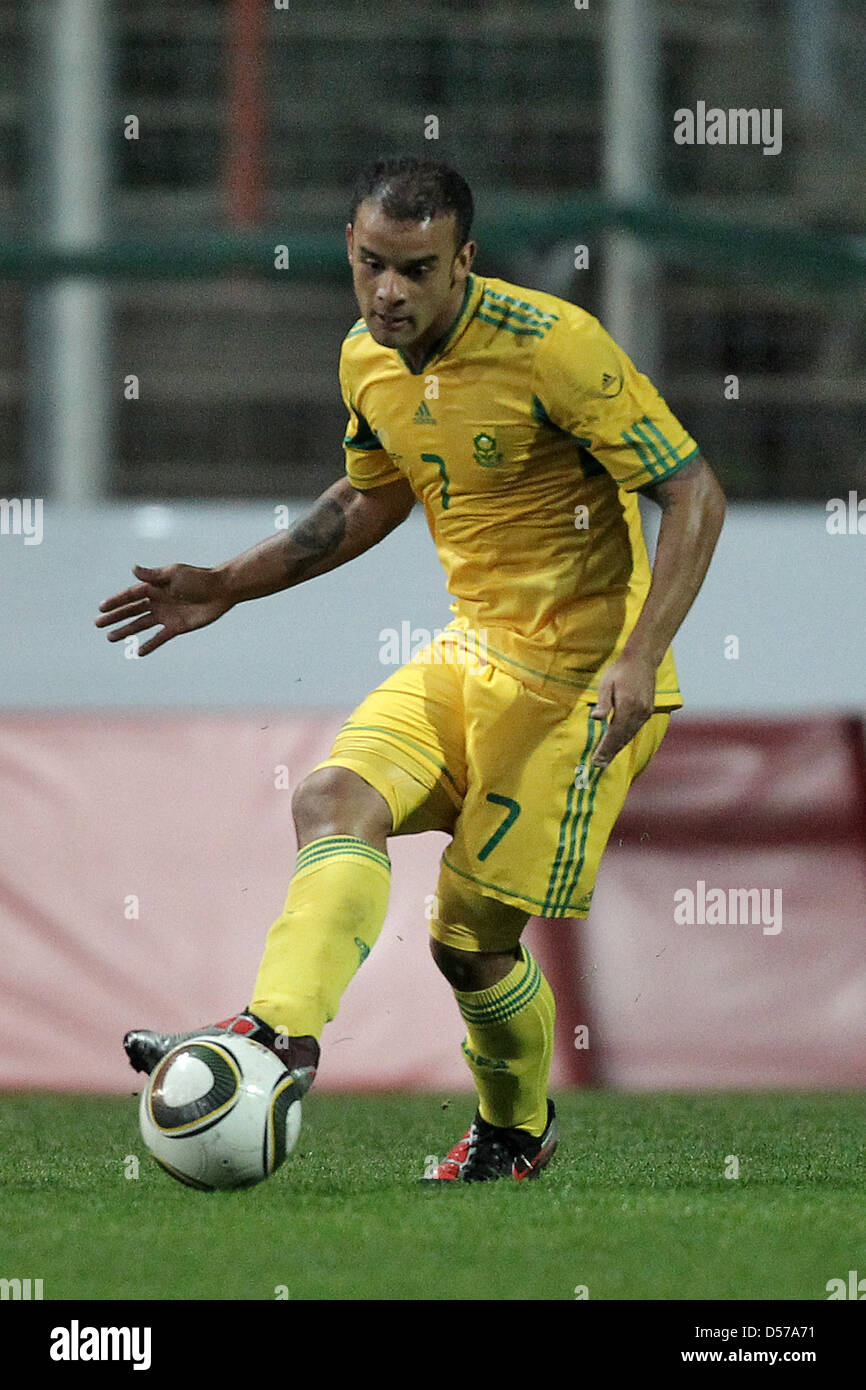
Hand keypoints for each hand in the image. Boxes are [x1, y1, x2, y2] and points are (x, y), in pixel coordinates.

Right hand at [95, 564, 233, 656]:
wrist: (221, 590)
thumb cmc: (198, 579)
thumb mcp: (174, 574)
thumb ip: (153, 575)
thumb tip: (133, 569)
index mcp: (155, 587)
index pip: (130, 595)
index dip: (115, 601)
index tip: (101, 608)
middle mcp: (158, 601)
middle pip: (132, 611)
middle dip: (115, 617)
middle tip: (98, 624)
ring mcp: (166, 615)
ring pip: (141, 625)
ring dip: (126, 631)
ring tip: (111, 638)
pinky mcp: (176, 627)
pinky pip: (159, 638)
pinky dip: (149, 645)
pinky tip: (138, 652)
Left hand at [588, 651, 656, 767]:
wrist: (642, 660)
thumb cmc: (620, 670)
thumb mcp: (607, 683)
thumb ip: (603, 703)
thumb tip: (596, 719)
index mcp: (627, 706)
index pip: (614, 733)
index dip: (605, 749)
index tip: (596, 761)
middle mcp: (639, 713)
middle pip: (623, 739)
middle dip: (610, 753)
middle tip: (599, 765)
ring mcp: (645, 713)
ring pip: (630, 736)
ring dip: (618, 748)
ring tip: (606, 759)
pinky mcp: (648, 711)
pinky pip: (635, 729)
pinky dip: (625, 739)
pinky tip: (618, 744)